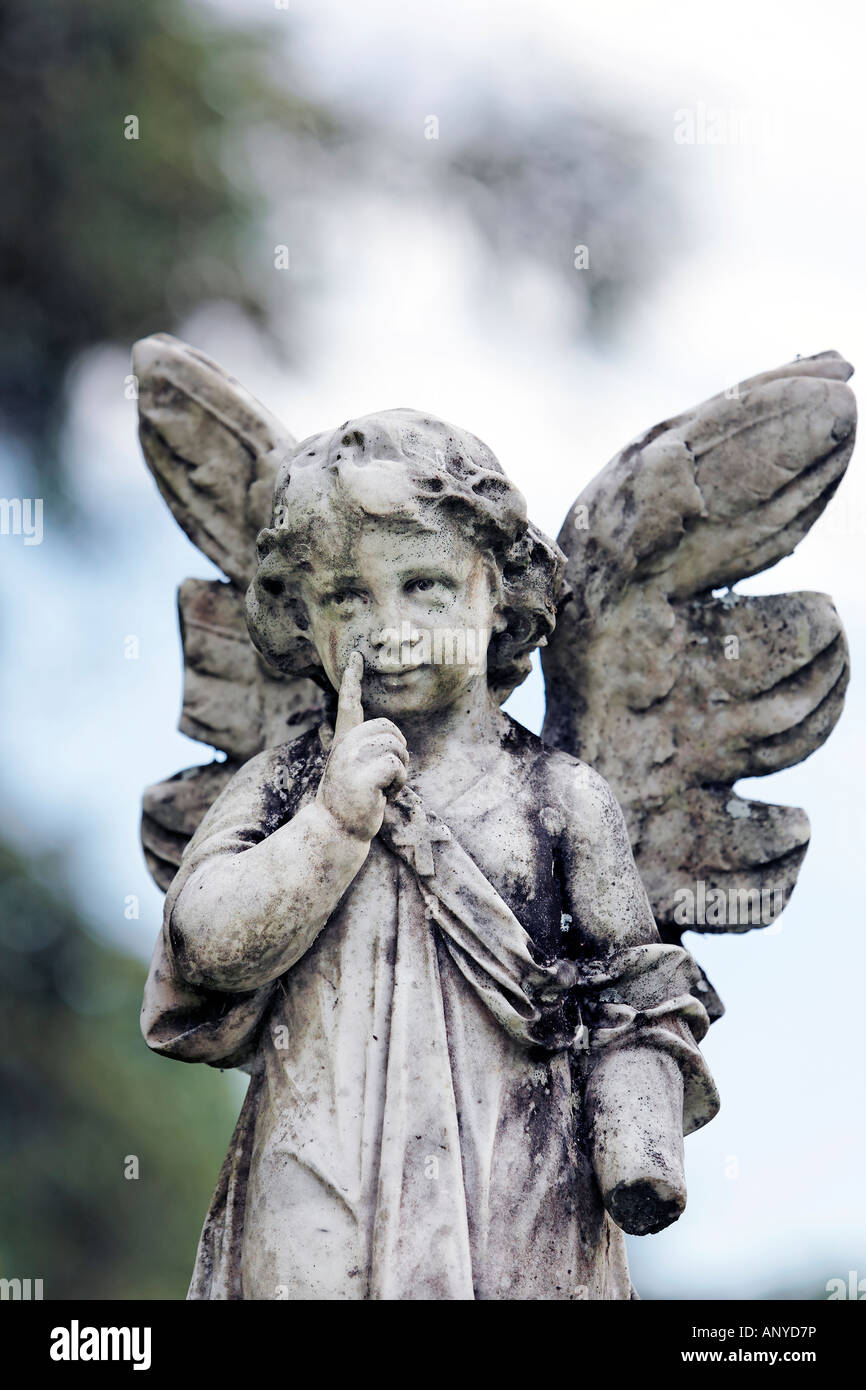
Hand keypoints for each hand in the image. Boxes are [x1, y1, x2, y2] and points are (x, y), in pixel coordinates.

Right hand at [316, 652, 408, 840]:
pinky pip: (396, 766)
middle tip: (386, 775)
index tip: (356, 655)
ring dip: (399, 771)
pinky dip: (398, 783)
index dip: (352, 678)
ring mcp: (351, 760)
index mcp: (344, 741)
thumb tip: (396, 741)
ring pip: (396, 747)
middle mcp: (345, 745)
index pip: (348, 703)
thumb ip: (369, 750)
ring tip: (382, 788)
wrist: (335, 831)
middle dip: (399, 751)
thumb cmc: (353, 802)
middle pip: (389, 727)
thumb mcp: (357, 770)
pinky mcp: (361, 776)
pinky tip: (384, 796)